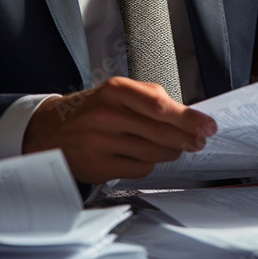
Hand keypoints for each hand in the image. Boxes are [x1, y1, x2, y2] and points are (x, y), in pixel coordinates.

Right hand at [22, 75, 216, 183]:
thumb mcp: (115, 91)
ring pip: (153, 152)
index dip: (188, 117)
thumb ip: (148, 96)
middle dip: (187, 138)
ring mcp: (101, 142)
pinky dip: (149, 163)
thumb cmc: (90, 110)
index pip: (158, 105)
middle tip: (200, 140)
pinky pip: (139, 168)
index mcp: (114, 90)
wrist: (49, 131)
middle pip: (160, 132)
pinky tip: (146, 156)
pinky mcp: (99, 166)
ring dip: (171, 152)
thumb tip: (186, 113)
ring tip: (176, 147)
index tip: (207, 124)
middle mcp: (106, 115)